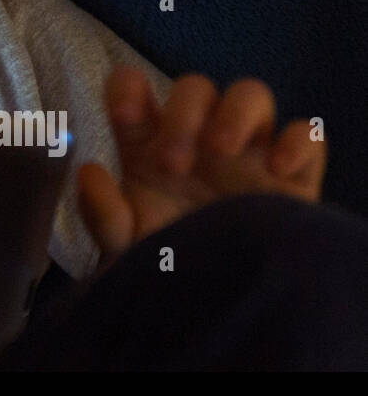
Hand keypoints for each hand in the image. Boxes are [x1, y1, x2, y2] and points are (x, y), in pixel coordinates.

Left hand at [76, 65, 325, 272]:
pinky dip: (297, 140)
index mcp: (148, 143)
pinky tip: (277, 169)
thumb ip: (102, 213)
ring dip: (235, 113)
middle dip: (182, 115)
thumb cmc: (165, 267)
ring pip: (251, 95)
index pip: (134, 88)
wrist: (215, 308)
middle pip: (194, 88)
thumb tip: (89, 171)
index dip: (127, 88)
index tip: (124, 116)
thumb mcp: (124, 248)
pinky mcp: (292, 178)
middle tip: (172, 165)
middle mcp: (198, 137)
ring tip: (222, 151)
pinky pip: (307, 136)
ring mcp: (247, 153)